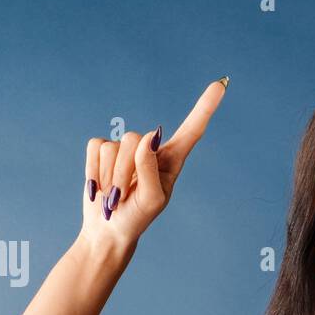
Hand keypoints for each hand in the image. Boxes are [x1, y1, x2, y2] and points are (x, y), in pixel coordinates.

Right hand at [78, 78, 228, 251]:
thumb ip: (151, 169)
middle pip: (135, 140)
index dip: (205, 107)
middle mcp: (151, 149)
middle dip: (125, 173)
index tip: (221, 85)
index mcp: (172, 160)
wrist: (109, 229)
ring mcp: (126, 148)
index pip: (192, 130)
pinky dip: (93, 170)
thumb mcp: (151, 199)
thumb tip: (149, 135)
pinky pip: (95, 146)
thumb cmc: (137, 217)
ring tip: (114, 195)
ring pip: (114, 146)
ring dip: (110, 177)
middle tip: (124, 197)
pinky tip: (98, 187)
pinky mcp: (103, 150)